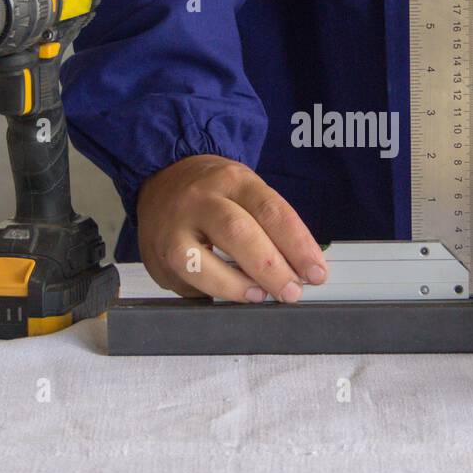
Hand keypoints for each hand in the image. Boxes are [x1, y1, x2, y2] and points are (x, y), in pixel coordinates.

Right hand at [137, 154, 327, 301]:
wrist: (164, 177)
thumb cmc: (214, 192)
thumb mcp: (246, 190)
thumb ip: (271, 225)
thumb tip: (301, 270)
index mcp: (233, 180)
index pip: (271, 211)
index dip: (298, 245)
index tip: (316, 272)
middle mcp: (200, 200)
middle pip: (237, 232)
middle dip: (271, 268)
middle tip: (292, 290)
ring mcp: (173, 228)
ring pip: (199, 261)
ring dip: (235, 286)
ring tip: (259, 295)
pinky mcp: (156, 256)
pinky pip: (184, 282)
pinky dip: (210, 293)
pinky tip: (229, 295)